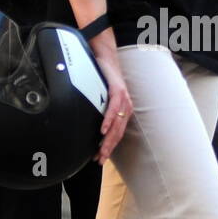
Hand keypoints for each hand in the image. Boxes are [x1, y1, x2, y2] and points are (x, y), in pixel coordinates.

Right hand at [92, 47, 132, 161]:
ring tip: (101, 150)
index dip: (109, 147)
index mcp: (123, 111)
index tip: (101, 158)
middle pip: (118, 132)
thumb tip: (91, 126)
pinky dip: (108, 120)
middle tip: (100, 160)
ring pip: (116, 124)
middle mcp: (126, 107)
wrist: (106, 59)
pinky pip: (112, 109)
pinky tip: (102, 130)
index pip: (117, 134)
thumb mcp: (102, 98)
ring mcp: (123, 99)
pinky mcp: (117, 91)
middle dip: (108, 148)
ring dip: (108, 139)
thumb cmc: (103, 79)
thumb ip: (100, 111)